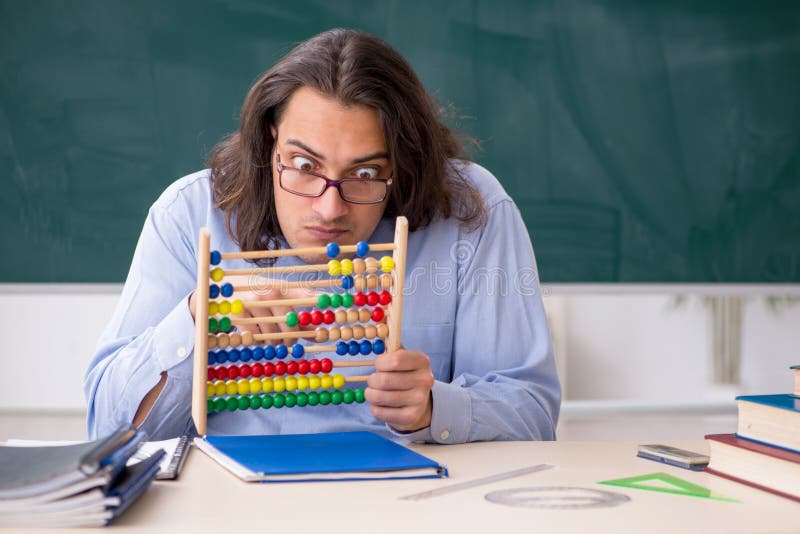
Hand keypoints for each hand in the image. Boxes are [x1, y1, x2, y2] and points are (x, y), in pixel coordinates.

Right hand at [190, 276, 317, 344]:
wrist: (222, 291)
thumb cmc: (257, 294)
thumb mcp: (278, 292)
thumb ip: (299, 306)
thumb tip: (324, 326)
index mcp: (282, 287)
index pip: (308, 297)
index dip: (322, 309)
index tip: (330, 324)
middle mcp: (269, 294)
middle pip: (292, 329)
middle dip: (291, 337)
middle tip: (288, 337)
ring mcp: (253, 306)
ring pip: (274, 338)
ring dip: (274, 341)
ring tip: (267, 330)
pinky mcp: (240, 318)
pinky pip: (257, 340)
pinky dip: (258, 340)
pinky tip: (254, 330)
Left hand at [365, 348, 433, 431]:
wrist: (420, 403)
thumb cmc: (405, 375)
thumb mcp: (403, 358)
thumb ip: (392, 345)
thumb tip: (382, 323)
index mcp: (422, 361)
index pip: (394, 360)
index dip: (380, 363)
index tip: (378, 365)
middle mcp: (425, 380)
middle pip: (384, 380)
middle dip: (372, 380)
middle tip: (373, 381)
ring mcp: (419, 400)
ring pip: (379, 397)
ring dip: (370, 394)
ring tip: (374, 392)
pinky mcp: (411, 417)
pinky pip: (380, 412)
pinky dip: (375, 407)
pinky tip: (381, 404)